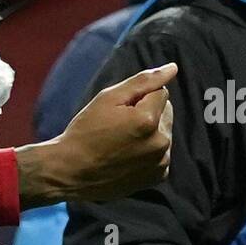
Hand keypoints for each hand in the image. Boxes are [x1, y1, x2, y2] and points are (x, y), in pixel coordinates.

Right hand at [15, 63, 175, 206]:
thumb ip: (144, 81)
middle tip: (119, 124)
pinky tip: (127, 155)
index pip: (161, 92)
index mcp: (148, 120)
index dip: (139, 97)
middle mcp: (161, 143)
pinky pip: (161, 152)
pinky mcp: (158, 176)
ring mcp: (161, 162)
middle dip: (148, 112)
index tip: (119, 110)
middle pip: (166, 111)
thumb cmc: (87, 130)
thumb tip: (173, 68)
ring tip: (121, 141)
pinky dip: (149, 150)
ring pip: (164, 132)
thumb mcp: (109, 98)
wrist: (72, 172)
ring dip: (150, 131)